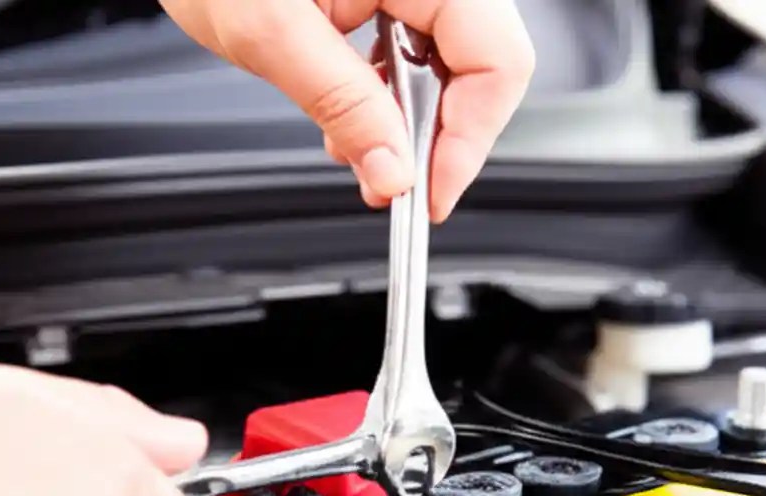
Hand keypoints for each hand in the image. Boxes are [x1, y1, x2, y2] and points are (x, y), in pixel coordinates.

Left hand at [161, 0, 535, 221]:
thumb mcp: (269, 31)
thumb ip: (341, 103)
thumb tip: (394, 174)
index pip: (496, 57)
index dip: (471, 136)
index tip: (432, 194)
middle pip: (483, 62)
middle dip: (441, 135)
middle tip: (397, 186)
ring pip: (454, 60)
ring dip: (414, 119)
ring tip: (362, 153)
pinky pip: (420, 43)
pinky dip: (394, 90)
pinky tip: (356, 116)